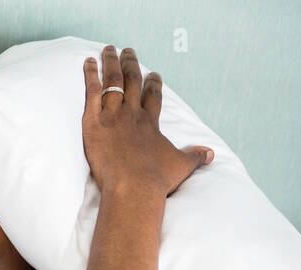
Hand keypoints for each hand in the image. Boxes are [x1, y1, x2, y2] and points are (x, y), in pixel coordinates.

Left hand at [81, 45, 212, 197]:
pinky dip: (90, 75)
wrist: (133, 187)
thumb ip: (195, 157)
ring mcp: (113, 116)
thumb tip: (211, 155)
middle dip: (131, 64)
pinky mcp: (94, 122)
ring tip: (108, 49)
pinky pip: (92, 92)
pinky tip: (89, 62)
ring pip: (112, 81)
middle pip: (133, 81)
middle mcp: (133, 114)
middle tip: (129, 52)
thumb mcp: (181, 166)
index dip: (154, 83)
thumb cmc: (156, 179)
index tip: (153, 74)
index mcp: (150, 122)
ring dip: (111, 63)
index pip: (153, 95)